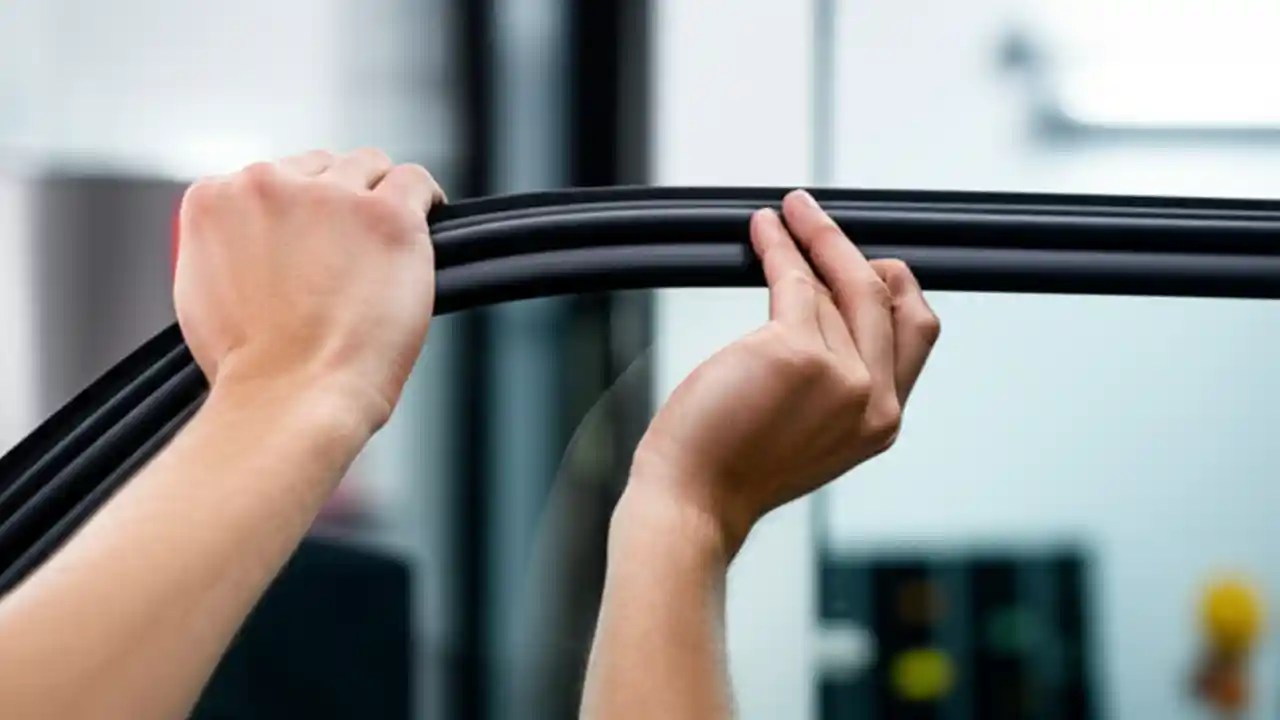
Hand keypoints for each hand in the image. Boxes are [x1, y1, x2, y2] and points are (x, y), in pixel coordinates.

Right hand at [174, 148, 444, 431]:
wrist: (288, 397)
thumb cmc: (250, 369)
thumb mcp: (204, 294)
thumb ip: (227, 249)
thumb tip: (257, 243)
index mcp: (214, 199)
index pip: (267, 177)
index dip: (296, 208)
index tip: (313, 237)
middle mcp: (268, 185)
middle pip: (318, 168)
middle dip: (335, 201)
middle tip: (350, 249)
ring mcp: (331, 197)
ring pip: (366, 166)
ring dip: (378, 194)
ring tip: (387, 239)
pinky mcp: (386, 216)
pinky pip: (413, 180)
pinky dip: (424, 196)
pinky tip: (427, 215)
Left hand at [628, 190, 939, 554]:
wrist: (695, 499)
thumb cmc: (736, 464)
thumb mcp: (811, 429)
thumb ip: (836, 377)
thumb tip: (823, 298)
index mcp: (882, 421)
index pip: (915, 334)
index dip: (895, 289)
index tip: (864, 263)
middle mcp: (873, 400)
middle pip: (888, 298)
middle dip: (851, 250)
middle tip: (818, 221)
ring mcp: (840, 376)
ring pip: (834, 286)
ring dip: (808, 240)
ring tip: (783, 220)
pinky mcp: (795, 353)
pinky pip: (792, 277)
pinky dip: (779, 244)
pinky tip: (764, 229)